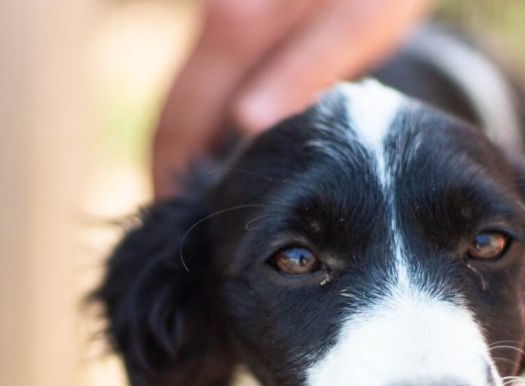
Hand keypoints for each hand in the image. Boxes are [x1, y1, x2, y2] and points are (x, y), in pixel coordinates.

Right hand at [152, 0, 431, 197]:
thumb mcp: (353, 21)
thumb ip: (302, 71)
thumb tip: (247, 128)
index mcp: (237, 27)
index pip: (179, 121)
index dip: (170, 177)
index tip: (176, 222)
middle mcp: (220, 22)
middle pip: (174, 114)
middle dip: (173, 172)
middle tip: (184, 225)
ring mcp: (227, 20)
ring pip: (192, 102)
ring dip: (191, 152)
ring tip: (205, 202)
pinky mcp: (244, 22)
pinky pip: (214, 85)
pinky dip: (211, 126)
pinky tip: (232, 153)